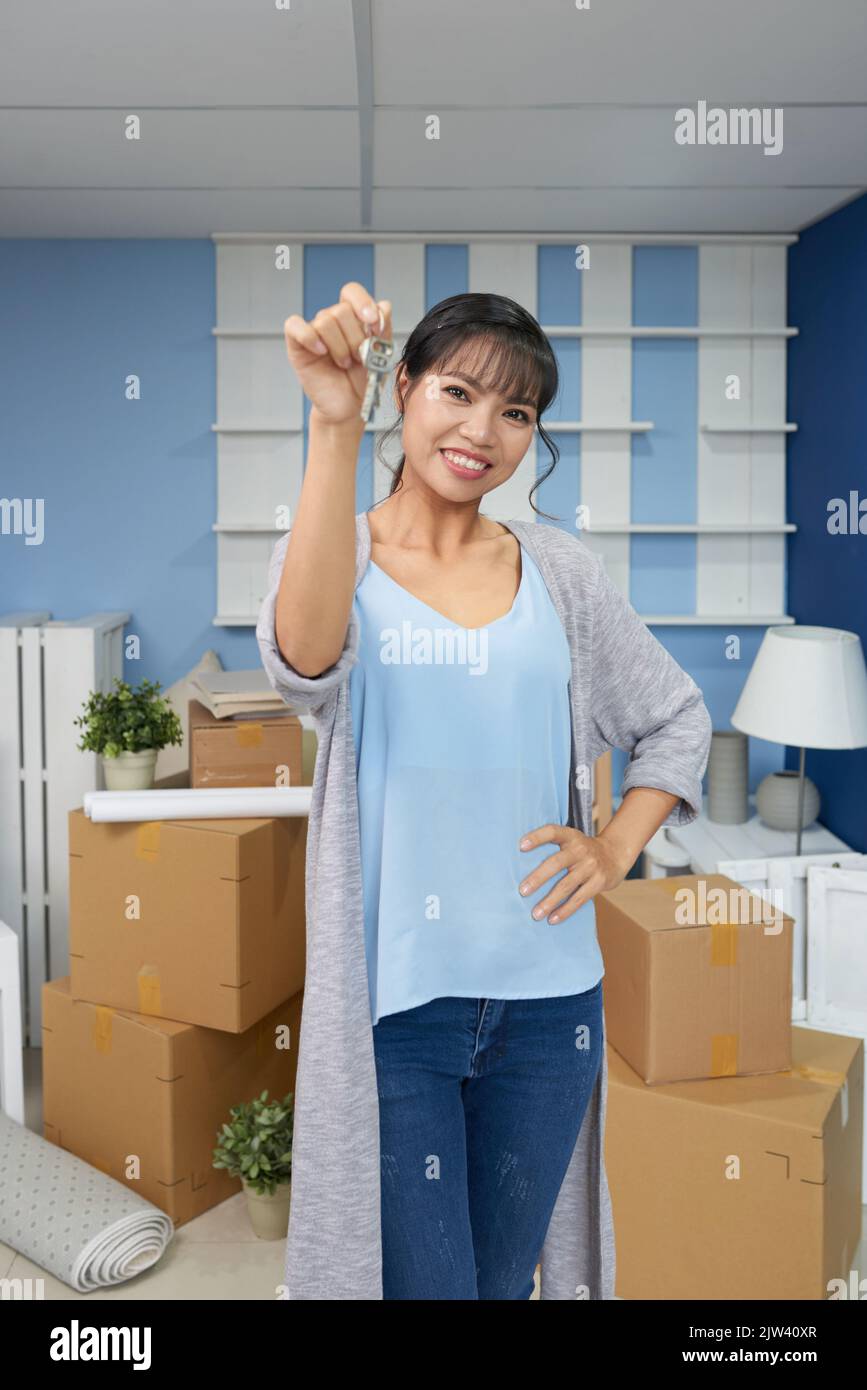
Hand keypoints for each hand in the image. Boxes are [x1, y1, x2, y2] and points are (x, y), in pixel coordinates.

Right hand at [283, 282, 391, 425]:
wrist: (350, 406)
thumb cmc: (363, 380)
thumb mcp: (380, 354)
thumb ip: (384, 329)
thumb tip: (383, 306)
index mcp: (351, 317)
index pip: (351, 292)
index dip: (363, 303)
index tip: (374, 324)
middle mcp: (331, 320)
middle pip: (341, 310)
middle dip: (355, 337)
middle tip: (359, 358)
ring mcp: (313, 331)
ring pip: (325, 320)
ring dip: (340, 346)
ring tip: (344, 364)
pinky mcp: (297, 345)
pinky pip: (295, 326)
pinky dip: (309, 337)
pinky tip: (322, 352)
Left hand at [517, 823, 627, 923]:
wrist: (616, 854)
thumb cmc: (582, 851)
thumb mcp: (571, 841)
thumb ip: (552, 848)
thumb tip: (518, 864)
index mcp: (570, 836)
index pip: (552, 831)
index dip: (537, 837)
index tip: (521, 846)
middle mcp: (581, 849)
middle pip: (556, 863)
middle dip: (538, 878)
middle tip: (522, 891)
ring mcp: (591, 866)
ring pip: (566, 885)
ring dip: (549, 901)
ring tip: (535, 914)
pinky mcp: (599, 881)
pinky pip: (579, 898)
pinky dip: (565, 910)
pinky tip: (552, 919)